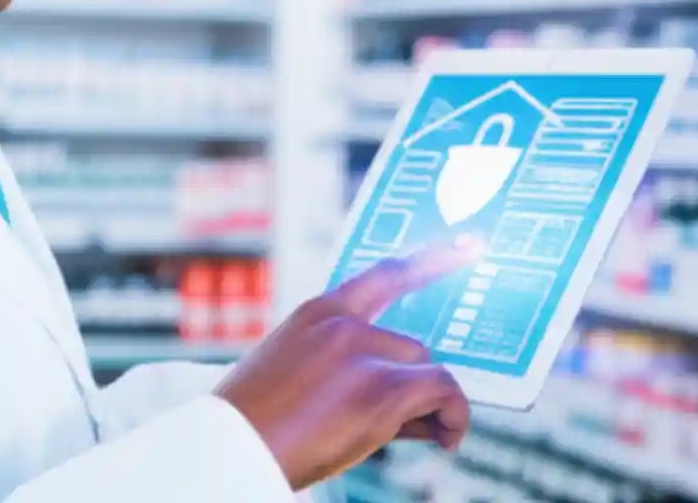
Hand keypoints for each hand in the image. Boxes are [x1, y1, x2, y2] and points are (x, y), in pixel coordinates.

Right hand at [214, 244, 478, 490]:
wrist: (230, 451)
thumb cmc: (256, 427)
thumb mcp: (292, 379)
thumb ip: (343, 371)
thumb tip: (414, 402)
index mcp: (316, 314)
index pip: (384, 276)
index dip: (431, 260)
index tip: (467, 246)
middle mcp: (342, 325)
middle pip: (411, 346)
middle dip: (415, 385)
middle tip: (417, 422)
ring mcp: (361, 353)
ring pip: (426, 371)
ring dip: (429, 405)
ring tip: (428, 435)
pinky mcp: (381, 389)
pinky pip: (444, 392)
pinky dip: (455, 416)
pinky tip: (447, 439)